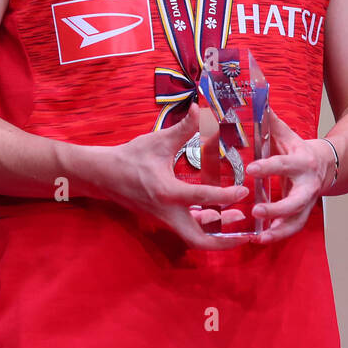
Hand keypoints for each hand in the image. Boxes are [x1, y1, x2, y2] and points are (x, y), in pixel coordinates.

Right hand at [93, 106, 251, 249]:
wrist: (103, 175)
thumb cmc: (130, 157)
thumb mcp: (159, 141)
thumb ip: (184, 127)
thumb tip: (200, 108)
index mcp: (167, 192)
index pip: (202, 198)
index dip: (226, 196)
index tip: (244, 191)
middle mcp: (166, 212)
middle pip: (197, 239)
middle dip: (223, 239)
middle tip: (245, 229)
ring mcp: (163, 219)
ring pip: (193, 237)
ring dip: (216, 233)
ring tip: (237, 219)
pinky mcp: (162, 219)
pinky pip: (186, 229)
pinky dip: (204, 225)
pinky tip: (218, 214)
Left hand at [242, 109, 333, 244]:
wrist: (328, 165)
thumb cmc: (300, 149)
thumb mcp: (288, 134)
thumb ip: (271, 121)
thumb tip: (257, 96)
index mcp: (301, 162)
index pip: (283, 165)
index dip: (268, 167)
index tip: (251, 169)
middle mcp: (307, 185)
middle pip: (295, 201)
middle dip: (277, 208)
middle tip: (257, 211)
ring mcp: (307, 202)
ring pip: (297, 220)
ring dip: (279, 230)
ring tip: (261, 237)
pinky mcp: (303, 213)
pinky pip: (293, 227)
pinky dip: (278, 235)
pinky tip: (262, 240)